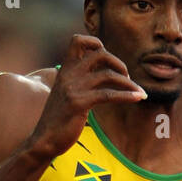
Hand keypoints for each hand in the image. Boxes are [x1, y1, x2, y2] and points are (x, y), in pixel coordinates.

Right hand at [27, 34, 146, 160]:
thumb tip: (97, 76)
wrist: (43, 140)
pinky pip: (109, 95)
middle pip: (100, 53)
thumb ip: (77, 82)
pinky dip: (127, 95)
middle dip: (118, 63)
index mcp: (64, 70)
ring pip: (108, 75)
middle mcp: (68, 75)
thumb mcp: (64, 94)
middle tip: (125, 77)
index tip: (106, 58)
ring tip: (138, 92)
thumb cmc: (57, 120)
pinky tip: (138, 98)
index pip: (77, 40)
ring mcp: (74, 89)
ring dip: (128, 82)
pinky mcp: (79, 104)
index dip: (95, 43)